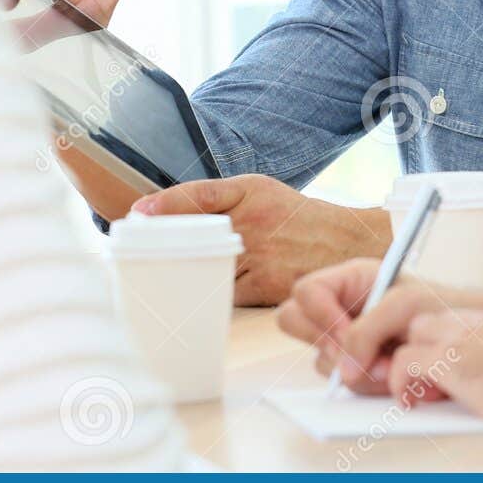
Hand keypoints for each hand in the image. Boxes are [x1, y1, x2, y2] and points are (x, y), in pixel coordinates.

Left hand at [133, 176, 387, 304]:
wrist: (349, 243)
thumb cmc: (299, 220)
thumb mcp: (263, 194)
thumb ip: (222, 200)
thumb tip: (165, 213)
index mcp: (251, 190)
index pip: (200, 193)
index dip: (165, 203)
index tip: (137, 213)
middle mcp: (255, 218)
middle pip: (197, 234)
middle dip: (164, 244)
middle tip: (132, 252)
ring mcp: (261, 252)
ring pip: (206, 266)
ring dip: (181, 272)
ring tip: (155, 277)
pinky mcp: (266, 283)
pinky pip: (224, 291)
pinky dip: (210, 292)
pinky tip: (197, 292)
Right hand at [280, 259, 482, 391]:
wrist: (463, 340)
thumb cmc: (439, 308)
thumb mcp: (407, 304)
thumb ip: (368, 330)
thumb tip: (342, 371)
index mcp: (348, 281)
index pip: (306, 292)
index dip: (320, 314)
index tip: (347, 333)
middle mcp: (339, 310)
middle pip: (294, 323)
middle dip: (326, 344)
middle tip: (363, 354)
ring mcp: (343, 342)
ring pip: (321, 361)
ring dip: (357, 370)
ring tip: (395, 366)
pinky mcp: (354, 369)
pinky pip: (342, 384)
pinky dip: (368, 386)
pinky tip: (396, 378)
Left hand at [389, 308, 482, 422]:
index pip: (469, 320)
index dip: (454, 342)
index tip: (455, 365)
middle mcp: (482, 322)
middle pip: (438, 317)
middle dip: (427, 344)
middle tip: (431, 378)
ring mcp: (461, 338)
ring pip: (415, 331)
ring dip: (412, 360)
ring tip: (418, 389)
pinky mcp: (445, 360)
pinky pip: (404, 361)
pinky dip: (400, 381)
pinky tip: (409, 401)